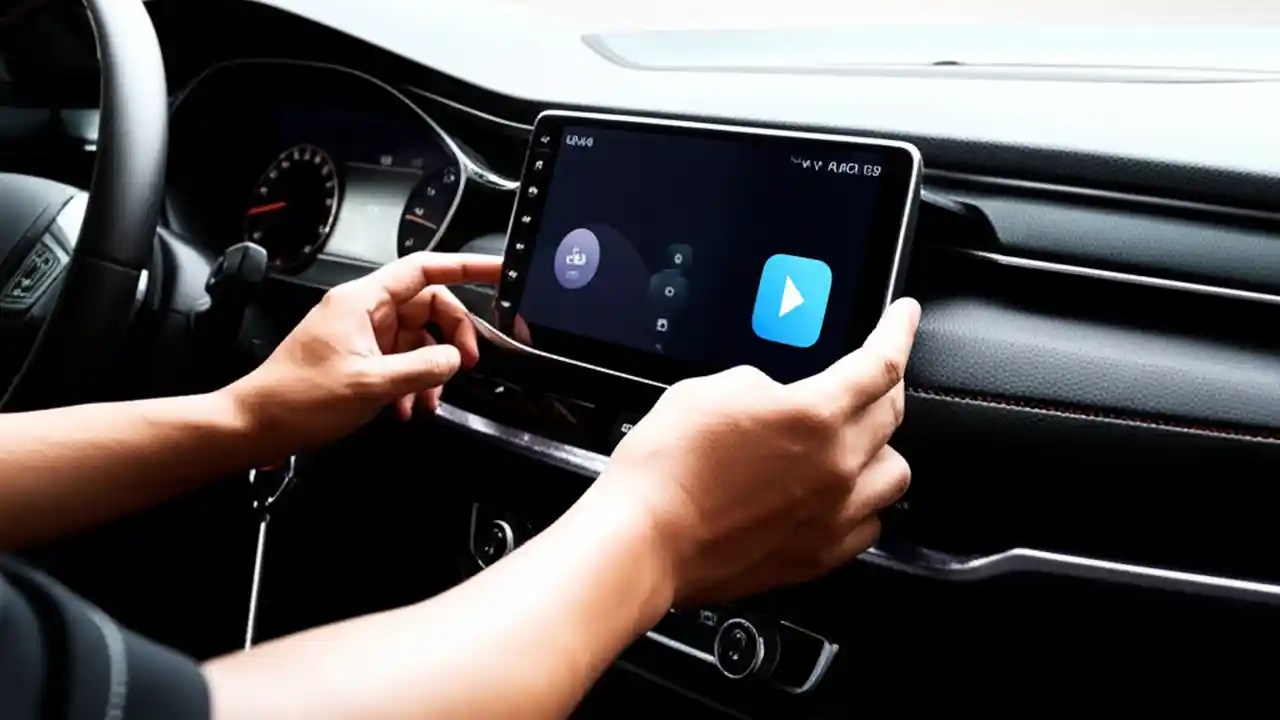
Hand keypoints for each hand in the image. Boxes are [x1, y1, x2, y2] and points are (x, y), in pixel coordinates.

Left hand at [224, 252, 500, 457]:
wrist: (257, 426)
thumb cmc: (298, 398)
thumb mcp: (372, 384)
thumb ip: (423, 367)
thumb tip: (454, 358)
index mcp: (363, 301)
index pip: (425, 269)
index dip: (466, 267)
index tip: (498, 271)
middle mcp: (363, 312)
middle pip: (428, 308)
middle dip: (452, 338)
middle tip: (465, 365)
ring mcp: (360, 335)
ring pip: (416, 339)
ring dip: (431, 370)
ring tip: (429, 400)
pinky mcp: (357, 358)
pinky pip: (400, 361)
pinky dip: (413, 383)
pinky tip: (408, 408)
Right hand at [588, 298, 920, 604]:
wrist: (644, 539)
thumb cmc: (666, 467)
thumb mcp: (710, 390)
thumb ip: (763, 385)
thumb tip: (778, 397)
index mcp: (814, 415)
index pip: (880, 364)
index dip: (899, 331)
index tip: (905, 315)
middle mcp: (836, 467)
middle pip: (893, 415)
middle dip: (886, 385)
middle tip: (872, 376)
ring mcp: (831, 516)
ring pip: (894, 475)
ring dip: (880, 450)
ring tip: (855, 444)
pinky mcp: (817, 556)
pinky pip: (868, 524)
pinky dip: (861, 504)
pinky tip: (837, 495)